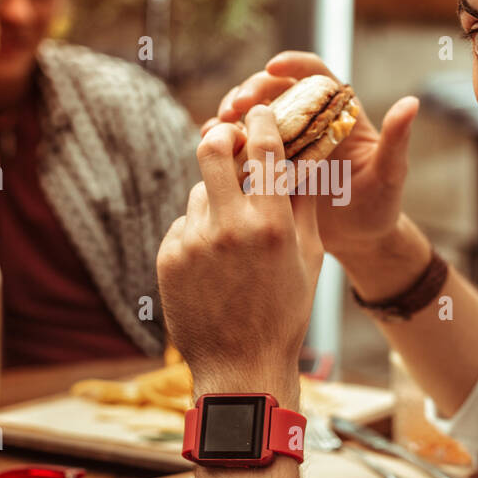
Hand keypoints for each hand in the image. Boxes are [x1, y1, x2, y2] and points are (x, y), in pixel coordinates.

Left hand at [158, 106, 323, 400]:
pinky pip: (185, 226)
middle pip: (212, 148)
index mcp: (272, 224)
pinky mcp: (169, 256)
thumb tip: (304, 159)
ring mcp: (194, 241)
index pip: (264, 148)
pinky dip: (199, 234)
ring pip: (200, 193)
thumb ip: (304, 205)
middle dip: (221, 135)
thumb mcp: (309, 258)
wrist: (240, 365)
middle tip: (228, 138)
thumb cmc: (284, 313)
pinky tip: (214, 267)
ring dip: (215, 199)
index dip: (262, 121)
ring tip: (233, 238)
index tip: (261, 112)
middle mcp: (230, 226)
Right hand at [203, 51, 418, 258]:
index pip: (315, 75)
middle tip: (236, 106)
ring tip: (220, 125)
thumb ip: (396, 140)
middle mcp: (308, 123)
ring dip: (232, 113)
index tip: (273, 67)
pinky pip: (241, 146)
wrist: (358, 242)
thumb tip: (411, 102)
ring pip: (252, 115)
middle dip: (252, 90)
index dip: (293, 65)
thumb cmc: (381, 206)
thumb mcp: (391, 174)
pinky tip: (211, 146)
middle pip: (275, 90)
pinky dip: (224, 141)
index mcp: (338, 114)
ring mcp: (285, 143)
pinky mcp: (267, 166)